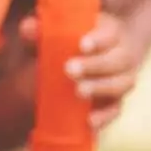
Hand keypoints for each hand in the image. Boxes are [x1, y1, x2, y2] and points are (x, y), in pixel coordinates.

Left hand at [18, 10, 138, 130]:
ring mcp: (122, 79)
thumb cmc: (71, 41)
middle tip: (69, 69)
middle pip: (118, 59)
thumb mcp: (56, 34)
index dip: (99, 39)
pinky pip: (116, 110)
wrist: (93, 60)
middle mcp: (122, 54)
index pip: (111, 33)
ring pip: (121, 84)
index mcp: (110, 32)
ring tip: (78, 91)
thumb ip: (41, 30)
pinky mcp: (116, 101)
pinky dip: (105, 116)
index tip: (82, 45)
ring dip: (100, 88)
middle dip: (95, 65)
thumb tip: (27, 29)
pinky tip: (90, 121)